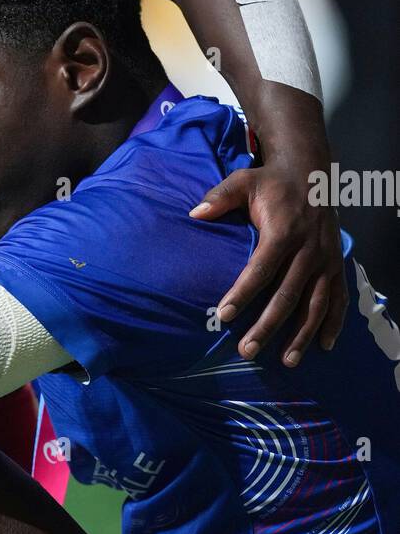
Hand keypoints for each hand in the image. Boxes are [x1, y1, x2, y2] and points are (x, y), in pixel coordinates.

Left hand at [190, 161, 346, 366]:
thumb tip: (194, 214)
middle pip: (287, 294)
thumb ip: (219, 197)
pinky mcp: (337, 264)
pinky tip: (324, 347)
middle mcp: (309, 248)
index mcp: (284, 230)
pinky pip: (339, 298)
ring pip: (316, 303)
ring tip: (286, 361)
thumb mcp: (244, 181)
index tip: (224, 315)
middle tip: (247, 350)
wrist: (311, 171)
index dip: (243, 293)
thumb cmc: (270, 182)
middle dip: (268, 326)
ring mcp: (326, 259)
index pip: (261, 268)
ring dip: (302, 334)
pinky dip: (334, 323)